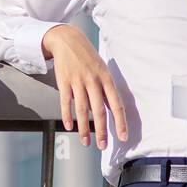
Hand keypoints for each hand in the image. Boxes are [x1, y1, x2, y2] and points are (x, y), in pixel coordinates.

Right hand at [41, 24, 128, 149]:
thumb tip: (108, 111)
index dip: (120, 122)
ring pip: (82, 110)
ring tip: (86, 142)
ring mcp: (78, 81)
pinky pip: (66, 102)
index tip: (123, 137)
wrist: (67, 40)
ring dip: (84, 129)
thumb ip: (105, 90)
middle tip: (102, 146)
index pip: (116, 104)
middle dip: (101, 131)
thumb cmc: (87, 57)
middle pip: (98, 111)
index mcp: (106, 78)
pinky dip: (67, 116)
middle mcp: (93, 81)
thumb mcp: (102, 69)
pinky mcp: (64, 81)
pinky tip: (69, 127)